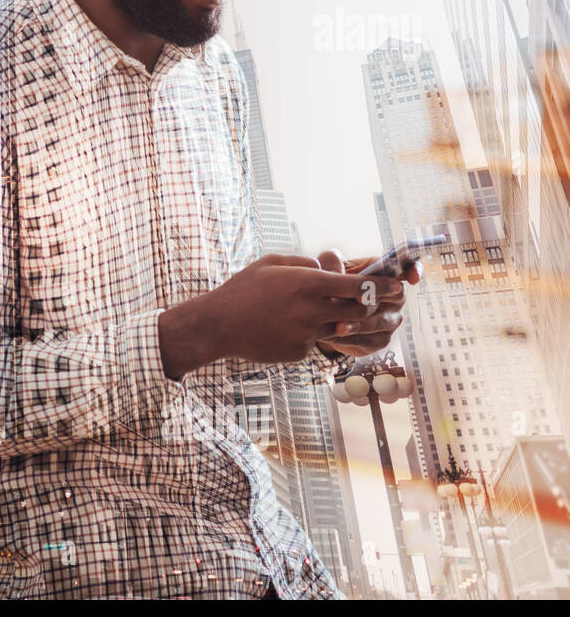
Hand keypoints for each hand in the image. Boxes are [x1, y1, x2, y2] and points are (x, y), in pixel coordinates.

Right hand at [159, 254, 403, 377]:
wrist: (218, 325)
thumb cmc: (243, 289)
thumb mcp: (272, 264)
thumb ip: (304, 264)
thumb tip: (327, 268)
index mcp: (307, 283)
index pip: (359, 286)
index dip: (383, 287)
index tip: (398, 287)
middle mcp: (312, 309)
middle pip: (359, 312)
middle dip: (375, 309)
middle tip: (387, 307)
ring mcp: (307, 334)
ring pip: (342, 330)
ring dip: (350, 325)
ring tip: (350, 320)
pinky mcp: (300, 352)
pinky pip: (317, 343)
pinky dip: (315, 337)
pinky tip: (297, 331)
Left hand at [312, 248, 421, 358]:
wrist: (322, 317)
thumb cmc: (331, 287)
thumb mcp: (327, 269)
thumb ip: (331, 262)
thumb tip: (335, 269)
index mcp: (384, 275)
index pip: (408, 268)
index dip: (414, 270)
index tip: (412, 277)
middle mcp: (394, 297)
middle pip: (396, 295)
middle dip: (374, 297)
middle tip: (357, 299)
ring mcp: (390, 320)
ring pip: (380, 321)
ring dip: (358, 323)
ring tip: (338, 326)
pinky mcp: (379, 340)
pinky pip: (369, 340)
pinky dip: (350, 338)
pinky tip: (334, 335)